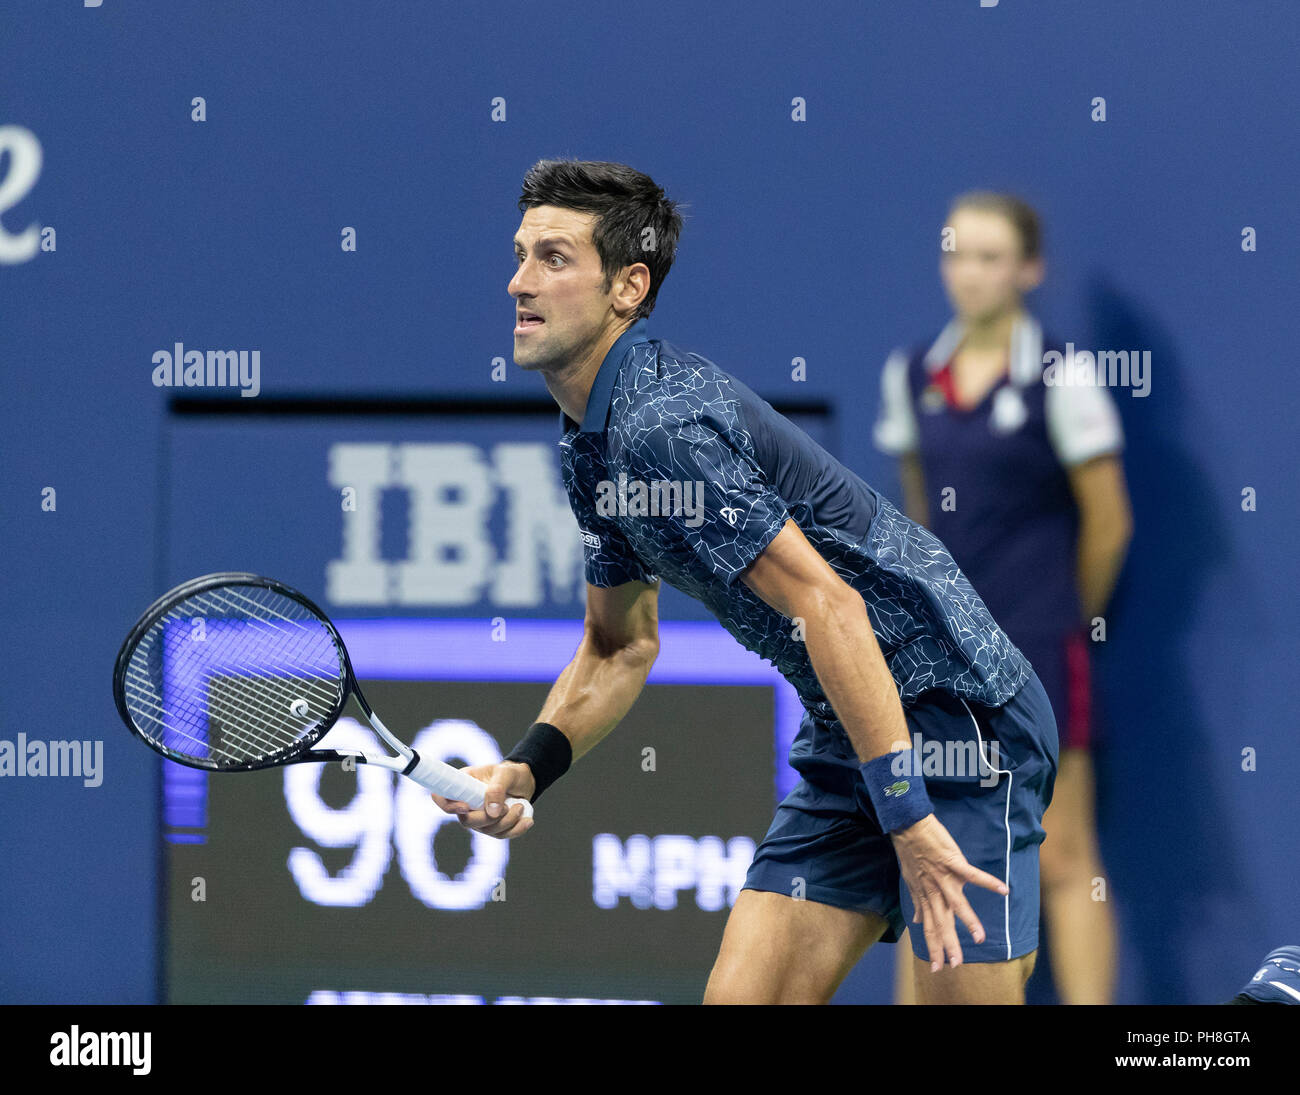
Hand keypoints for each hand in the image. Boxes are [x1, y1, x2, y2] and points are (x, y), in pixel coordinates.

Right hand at [429, 761, 536, 839]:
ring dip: (507, 822)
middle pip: (467, 821)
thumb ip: (497, 788)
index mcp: (463, 784)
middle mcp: (467, 803)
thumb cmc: (511, 773)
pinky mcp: (493, 827)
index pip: (443, 797)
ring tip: (520, 807)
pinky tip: (527, 821)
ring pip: (486, 830)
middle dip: (488, 818)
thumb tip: (492, 812)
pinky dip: (516, 830)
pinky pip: (501, 835)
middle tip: (507, 806)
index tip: (466, 807)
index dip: (448, 806)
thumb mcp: (506, 773)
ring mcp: (479, 817)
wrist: (525, 781)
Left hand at [889, 813, 1008, 971]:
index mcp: (926, 897)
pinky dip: (988, 882)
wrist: (907, 827)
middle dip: (948, 945)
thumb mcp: (910, 882)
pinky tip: (1003, 890)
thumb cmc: (911, 854)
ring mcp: (944, 877)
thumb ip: (918, 903)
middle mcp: (934, 891)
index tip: (937, 968)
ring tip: (980, 938)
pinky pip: (973, 874)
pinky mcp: (952, 862)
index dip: (934, 948)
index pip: (930, 928)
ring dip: (968, 921)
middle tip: (955, 965)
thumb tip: (916, 922)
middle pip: (942, 922)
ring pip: (957, 904)